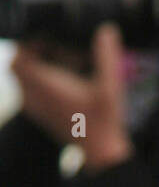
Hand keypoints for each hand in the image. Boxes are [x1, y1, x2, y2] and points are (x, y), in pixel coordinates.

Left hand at [11, 24, 133, 168]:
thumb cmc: (105, 123)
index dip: (32, 46)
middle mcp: (36, 98)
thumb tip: (107, 31)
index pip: (20, 59)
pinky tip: (66, 85)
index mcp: (46, 87)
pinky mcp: (43, 115)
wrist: (101, 155)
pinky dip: (44, 83)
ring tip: (64, 69)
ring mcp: (37, 108)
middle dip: (35, 55)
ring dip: (39, 68)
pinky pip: (31, 92)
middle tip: (59, 56)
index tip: (54, 45)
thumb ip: (107, 57)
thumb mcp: (110, 87)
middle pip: (20, 66)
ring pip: (24, 79)